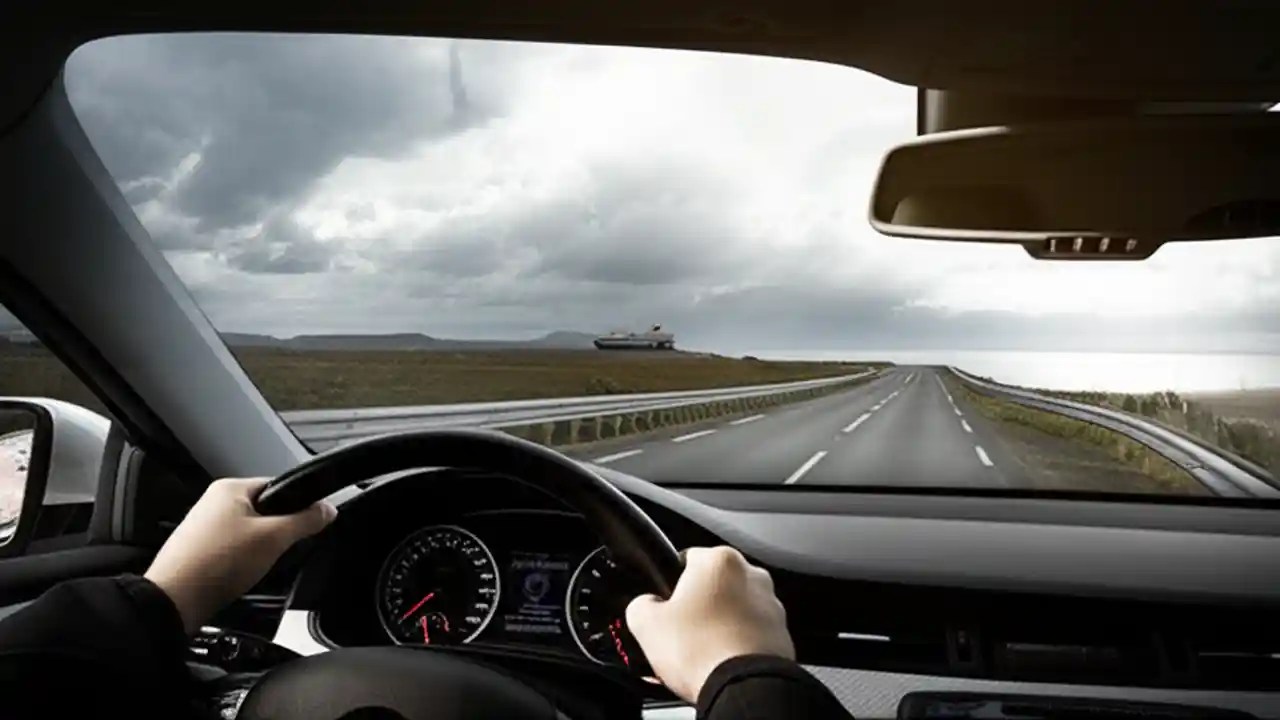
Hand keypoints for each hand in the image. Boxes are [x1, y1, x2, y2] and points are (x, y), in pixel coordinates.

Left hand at [145, 477, 335, 632]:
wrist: (175, 600)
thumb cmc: (218, 563)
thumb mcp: (274, 538)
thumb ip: (305, 520)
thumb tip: (328, 510)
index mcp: (230, 488)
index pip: (279, 486)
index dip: (299, 506)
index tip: (308, 526)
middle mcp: (214, 502)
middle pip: (266, 511)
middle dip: (277, 532)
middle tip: (279, 550)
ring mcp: (204, 526)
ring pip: (251, 532)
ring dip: (260, 548)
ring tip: (256, 565)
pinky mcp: (200, 550)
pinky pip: (234, 549)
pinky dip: (243, 561)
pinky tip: (242, 574)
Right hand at [626, 546, 793, 702]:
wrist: (744, 687)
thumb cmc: (701, 650)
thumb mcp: (646, 624)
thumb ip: (640, 604)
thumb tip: (645, 606)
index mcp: (719, 560)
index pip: (686, 559)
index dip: (669, 585)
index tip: (664, 607)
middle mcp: (751, 575)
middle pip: (713, 585)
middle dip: (697, 607)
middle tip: (680, 633)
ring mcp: (771, 605)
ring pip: (734, 609)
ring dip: (719, 625)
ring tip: (701, 653)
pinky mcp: (781, 633)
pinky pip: (751, 633)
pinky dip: (738, 644)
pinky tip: (722, 662)